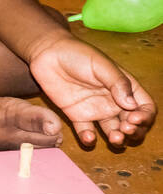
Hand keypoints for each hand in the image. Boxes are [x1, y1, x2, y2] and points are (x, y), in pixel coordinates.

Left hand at [29, 34, 154, 146]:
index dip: (145, 116)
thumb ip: (117, 83)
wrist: (48, 54)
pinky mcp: (77, 116)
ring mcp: (96, 110)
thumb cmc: (78, 54)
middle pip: (132, 124)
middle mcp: (114, 102)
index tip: (134, 118)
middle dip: (134, 132)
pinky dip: (89, 139)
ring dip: (117, 139)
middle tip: (125, 131)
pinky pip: (86, 132)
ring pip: (113, 131)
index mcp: (125, 88)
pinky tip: (88, 137)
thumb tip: (132, 105)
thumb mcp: (102, 65)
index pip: (145, 107)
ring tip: (114, 139)